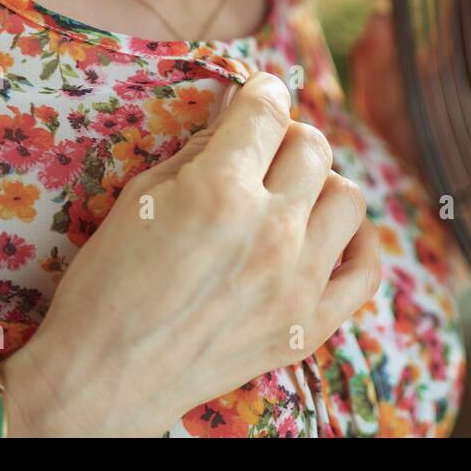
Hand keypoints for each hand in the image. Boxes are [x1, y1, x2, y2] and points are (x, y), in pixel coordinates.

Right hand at [0, 71, 380, 436]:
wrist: (103, 378)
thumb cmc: (107, 284)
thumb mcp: (140, 197)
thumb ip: (198, 148)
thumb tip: (236, 111)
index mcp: (219, 191)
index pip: (268, 111)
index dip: (262, 92)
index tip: (259, 94)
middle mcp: (270, 231)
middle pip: (313, 147)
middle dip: (286, 136)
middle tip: (263, 150)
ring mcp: (297, 282)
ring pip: (348, 197)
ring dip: (321, 185)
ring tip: (290, 197)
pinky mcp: (309, 325)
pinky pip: (366, 270)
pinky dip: (355, 245)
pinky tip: (328, 238)